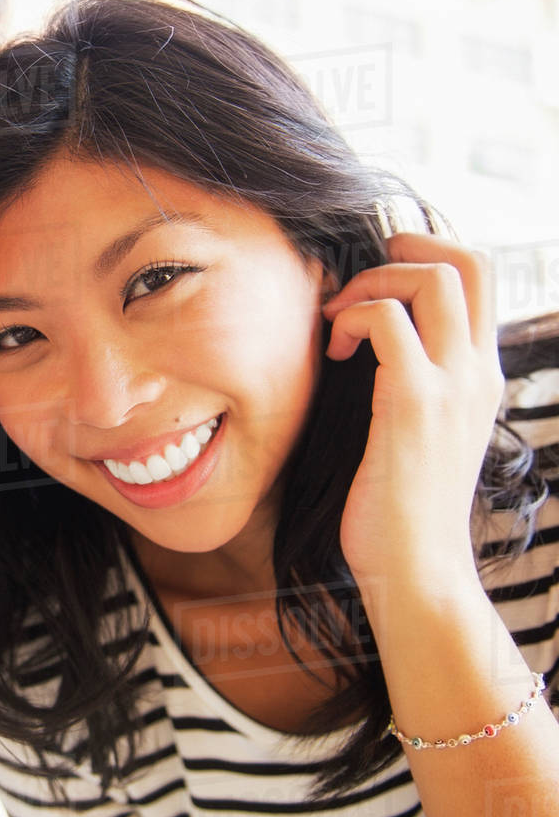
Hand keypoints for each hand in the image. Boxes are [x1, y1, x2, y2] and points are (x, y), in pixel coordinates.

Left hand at [320, 233, 503, 599]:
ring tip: (339, 321)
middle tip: (357, 282)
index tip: (379, 276)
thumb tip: (374, 352)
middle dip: (406, 246)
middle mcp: (477, 371)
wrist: (418, 570)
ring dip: (373, 280)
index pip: (481, 278)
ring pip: (432, 277)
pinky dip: (352, 317)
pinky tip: (334, 353)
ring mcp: (452, 384)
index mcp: (482, 376)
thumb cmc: (403, 508)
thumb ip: (413, 387)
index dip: (430, 253)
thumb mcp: (422, 436)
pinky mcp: (413, 401)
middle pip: (468, 260)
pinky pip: (386, 317)